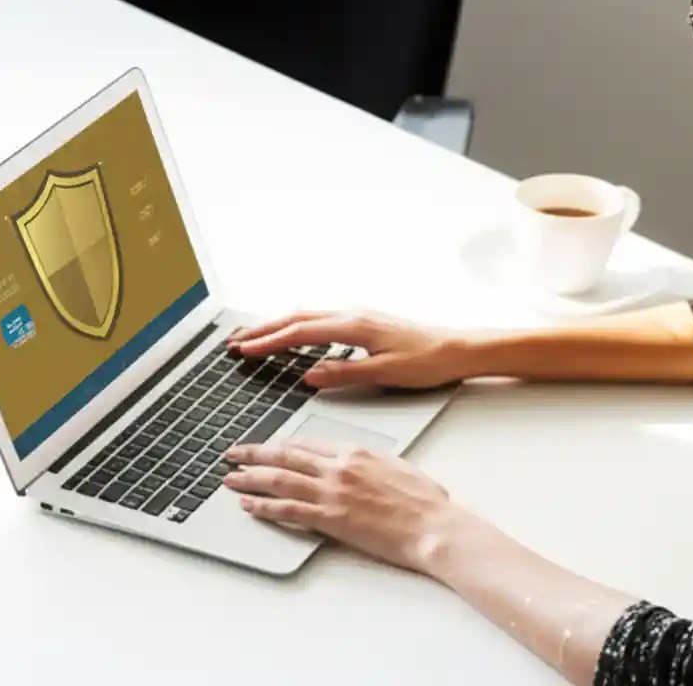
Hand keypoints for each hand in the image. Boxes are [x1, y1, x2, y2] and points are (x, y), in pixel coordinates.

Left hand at [223, 440, 465, 572]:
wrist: (434, 526)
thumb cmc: (425, 502)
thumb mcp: (397, 467)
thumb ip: (371, 463)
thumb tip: (362, 465)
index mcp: (356, 451)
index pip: (308, 442)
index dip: (283, 445)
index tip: (269, 447)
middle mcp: (339, 467)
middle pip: (285, 454)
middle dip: (254, 453)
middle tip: (234, 453)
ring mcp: (332, 492)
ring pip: (279, 478)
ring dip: (249, 478)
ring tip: (230, 479)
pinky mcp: (330, 518)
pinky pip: (287, 509)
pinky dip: (263, 507)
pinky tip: (249, 506)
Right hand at [228, 311, 479, 388]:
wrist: (457, 348)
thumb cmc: (428, 361)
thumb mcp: (385, 374)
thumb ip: (344, 374)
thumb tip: (310, 376)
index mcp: (354, 327)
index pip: (300, 334)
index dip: (268, 343)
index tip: (244, 350)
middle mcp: (352, 316)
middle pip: (296, 319)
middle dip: (262, 330)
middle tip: (235, 342)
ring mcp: (356, 317)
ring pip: (306, 317)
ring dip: (277, 326)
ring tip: (253, 338)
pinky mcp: (362, 323)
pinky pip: (319, 321)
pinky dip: (296, 327)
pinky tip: (291, 336)